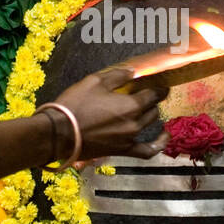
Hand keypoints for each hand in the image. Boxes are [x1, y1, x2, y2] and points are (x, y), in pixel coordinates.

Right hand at [48, 67, 168, 160]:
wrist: (59, 133)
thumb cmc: (75, 105)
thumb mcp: (95, 81)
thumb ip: (118, 75)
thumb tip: (133, 71)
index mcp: (131, 105)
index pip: (153, 94)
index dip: (158, 87)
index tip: (161, 84)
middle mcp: (135, 123)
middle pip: (152, 109)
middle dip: (151, 100)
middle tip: (146, 94)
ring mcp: (130, 138)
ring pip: (149, 124)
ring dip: (150, 115)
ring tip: (147, 109)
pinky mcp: (122, 151)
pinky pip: (148, 150)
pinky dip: (159, 144)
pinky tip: (165, 137)